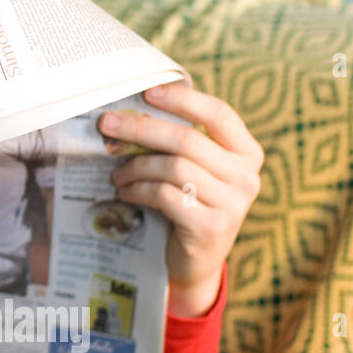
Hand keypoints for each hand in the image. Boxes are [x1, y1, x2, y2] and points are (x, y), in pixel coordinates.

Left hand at [99, 83, 263, 316]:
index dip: (182, 100)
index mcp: (246, 152)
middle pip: (187, 140)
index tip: (147, 92)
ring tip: (115, 173)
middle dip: (141, 129)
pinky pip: (166, 196)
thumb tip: (132, 110)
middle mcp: (246, 176)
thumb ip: (178, 141)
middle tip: (106, 125)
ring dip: (135, 167)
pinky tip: (125, 193)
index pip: (219, 114)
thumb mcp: (192, 168)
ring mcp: (233, 203)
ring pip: (174, 168)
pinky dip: (138, 190)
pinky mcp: (212, 227)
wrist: (195, 260)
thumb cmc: (188, 203)